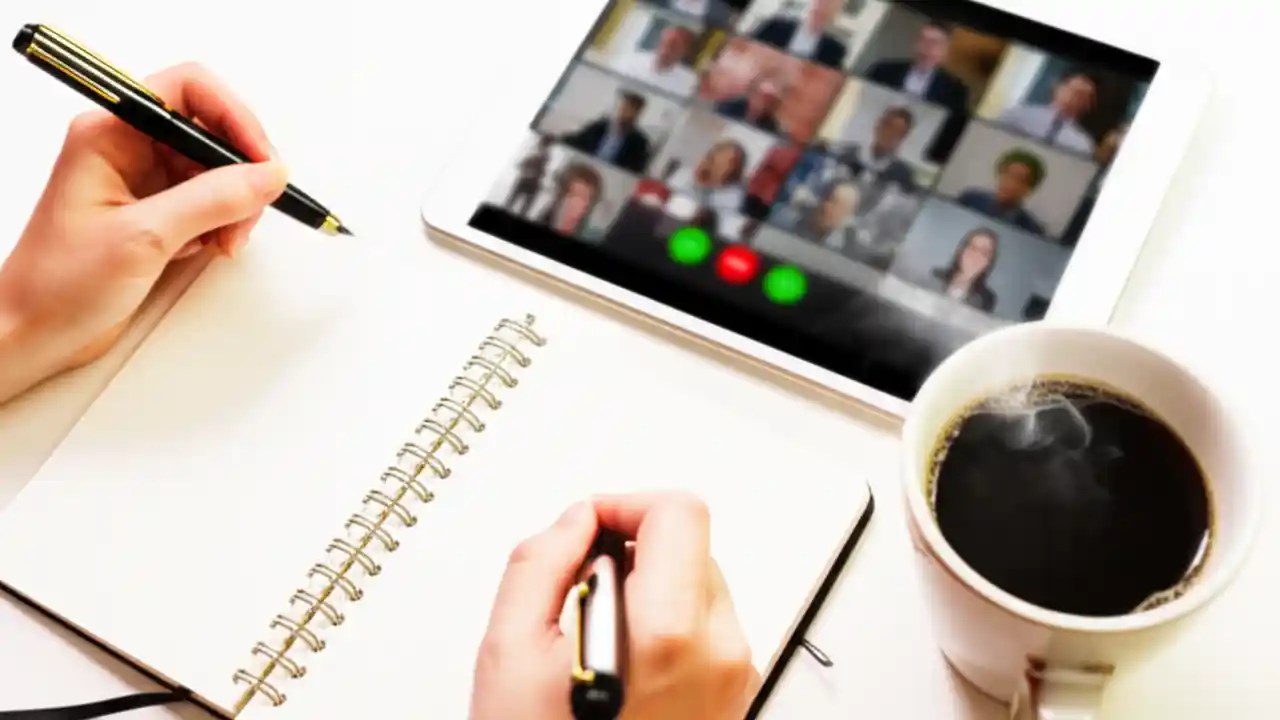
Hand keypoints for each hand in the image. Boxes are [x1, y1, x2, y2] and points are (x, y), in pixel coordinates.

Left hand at [0, 62, 287, 402]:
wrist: (34, 332)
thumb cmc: (59, 284)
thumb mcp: (144, 237)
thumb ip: (212, 201)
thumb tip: (267, 175)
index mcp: (110, 134)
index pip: (190, 90)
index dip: (235, 117)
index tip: (262, 160)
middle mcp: (127, 148)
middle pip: (211, 131)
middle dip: (240, 172)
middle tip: (248, 212)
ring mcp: (142, 180)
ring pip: (216, 170)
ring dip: (235, 204)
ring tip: (225, 241)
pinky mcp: (156, 212)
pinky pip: (209, 201)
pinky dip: (222, 223)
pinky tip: (209, 248)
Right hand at [470, 493, 758, 719]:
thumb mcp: (509, 652)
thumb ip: (541, 561)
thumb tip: (576, 520)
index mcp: (670, 632)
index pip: (678, 511)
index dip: (625, 503)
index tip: (590, 523)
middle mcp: (720, 650)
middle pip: (689, 544)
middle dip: (630, 551)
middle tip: (577, 595)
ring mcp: (734, 675)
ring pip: (697, 583)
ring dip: (645, 590)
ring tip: (594, 644)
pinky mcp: (734, 694)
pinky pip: (704, 627)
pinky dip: (662, 625)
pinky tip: (619, 665)